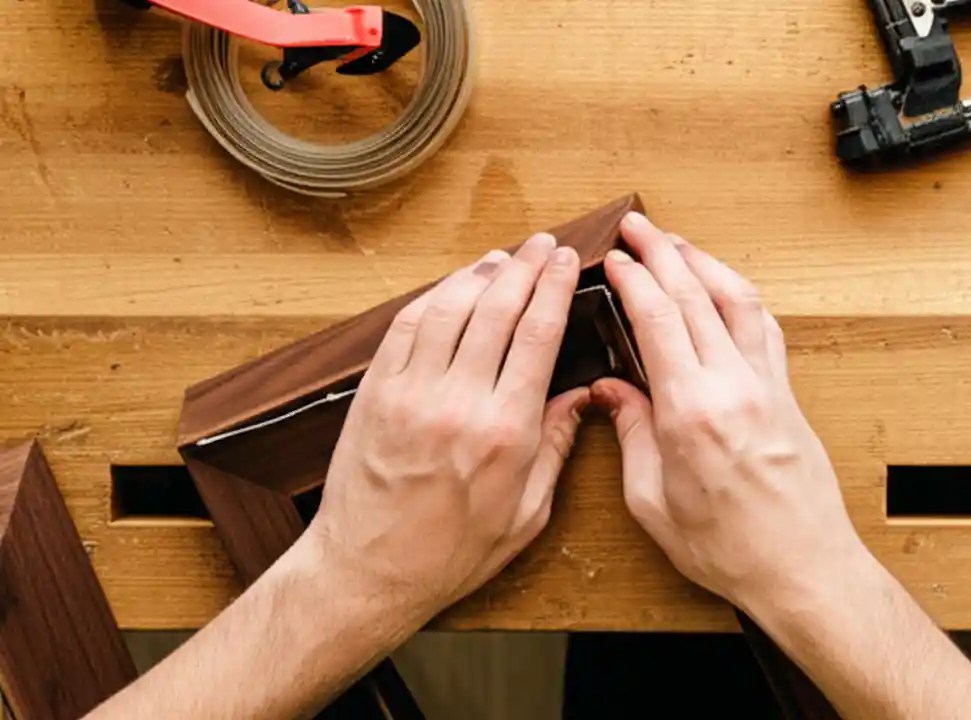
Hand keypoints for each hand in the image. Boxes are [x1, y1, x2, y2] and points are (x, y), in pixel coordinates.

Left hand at [307, 233, 589, 628]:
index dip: (553, 288)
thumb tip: (579, 398)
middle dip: (524, 268)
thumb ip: (556, 449)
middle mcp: (458, 402)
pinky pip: (405, 329)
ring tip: (500, 257)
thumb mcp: (527, 515)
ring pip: (449, 309)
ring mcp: (411, 393)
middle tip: (541, 244)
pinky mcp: (375, 394)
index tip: (564, 262)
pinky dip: (431, 298)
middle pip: (497, 310)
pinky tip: (451, 287)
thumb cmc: (451, 553)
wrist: (369, 572)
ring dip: (478, 274)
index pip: (537, 336)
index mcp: (505, 432)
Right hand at [592, 213, 862, 614]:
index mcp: (691, 412)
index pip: (657, 319)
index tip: (613, 257)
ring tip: (675, 242)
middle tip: (636, 225)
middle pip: (695, 295)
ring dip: (704, 262)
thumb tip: (610, 390)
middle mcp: (733, 387)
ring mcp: (766, 385)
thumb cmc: (728, 547)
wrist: (801, 568)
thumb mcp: (652, 500)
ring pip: (736, 300)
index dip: (633, 279)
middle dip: (661, 252)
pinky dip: (740, 295)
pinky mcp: (786, 393)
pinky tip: (724, 285)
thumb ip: (629, 434)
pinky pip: (764, 327)